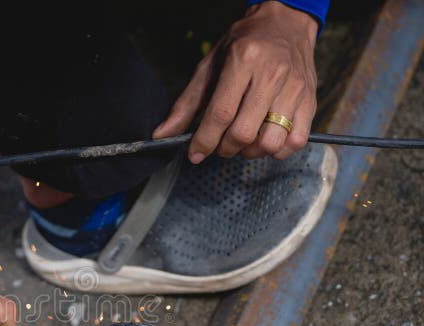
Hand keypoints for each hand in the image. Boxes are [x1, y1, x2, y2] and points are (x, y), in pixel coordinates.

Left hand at [153, 1, 318, 160]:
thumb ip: (186, 103)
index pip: (221, 113)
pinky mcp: (310, 101)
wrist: (286, 23)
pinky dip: (277, 150)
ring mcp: (295, 89)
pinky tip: (264, 139)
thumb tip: (162, 134)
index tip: (195, 154)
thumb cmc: (244, 45)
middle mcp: (272, 74)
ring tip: (243, 142)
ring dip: (250, 152)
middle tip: (219, 145)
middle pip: (244, 132)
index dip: (204, 140)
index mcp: (244, 60)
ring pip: (270, 142)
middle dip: (224, 148)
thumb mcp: (209, 65)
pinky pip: (295, 142)